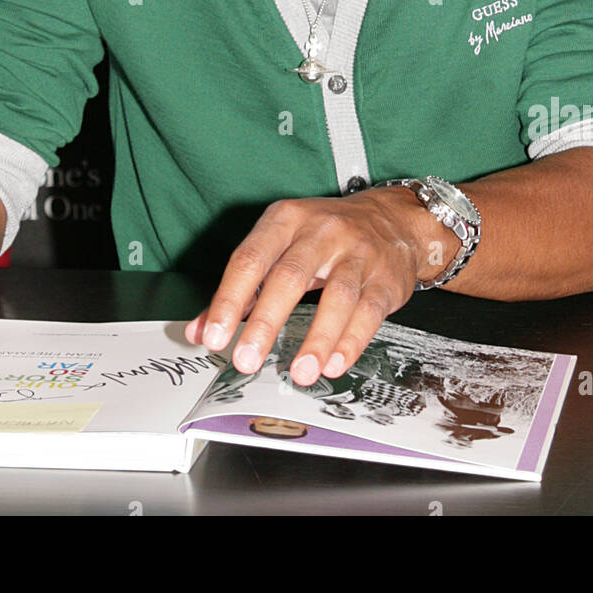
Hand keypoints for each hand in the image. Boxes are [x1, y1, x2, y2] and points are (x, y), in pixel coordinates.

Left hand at [184, 187, 448, 385]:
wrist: (391, 219)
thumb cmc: (324, 236)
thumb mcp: (279, 245)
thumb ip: (240, 289)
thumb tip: (200, 331)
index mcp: (285, 220)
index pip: (250, 259)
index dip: (229, 299)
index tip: (214, 336)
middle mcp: (322, 231)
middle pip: (290, 276)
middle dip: (265, 321)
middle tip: (246, 360)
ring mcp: (357, 253)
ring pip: (337, 295)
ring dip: (317, 338)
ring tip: (298, 373)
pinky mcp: (385, 278)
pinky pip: (368, 311)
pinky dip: (351, 341)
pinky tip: (334, 364)